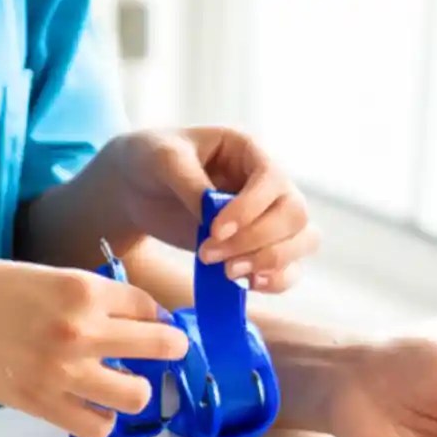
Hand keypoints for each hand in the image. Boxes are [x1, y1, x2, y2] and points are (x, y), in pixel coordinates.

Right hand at [0, 260, 188, 436]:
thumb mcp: (40, 275)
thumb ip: (81, 296)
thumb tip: (120, 318)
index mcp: (81, 288)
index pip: (148, 305)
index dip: (156, 315)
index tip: (155, 322)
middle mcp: (81, 329)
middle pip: (162, 346)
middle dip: (171, 349)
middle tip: (167, 352)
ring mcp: (62, 370)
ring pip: (137, 395)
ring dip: (136, 390)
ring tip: (122, 384)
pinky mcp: (41, 403)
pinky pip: (97, 425)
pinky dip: (101, 419)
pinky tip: (91, 406)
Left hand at [104, 127, 317, 291]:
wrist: (135, 187)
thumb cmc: (150, 159)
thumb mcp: (162, 159)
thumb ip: (189, 182)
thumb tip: (213, 215)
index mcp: (249, 151)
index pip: (272, 180)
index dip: (251, 209)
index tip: (213, 230)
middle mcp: (267, 184)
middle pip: (294, 215)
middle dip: (257, 241)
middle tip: (209, 255)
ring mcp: (266, 216)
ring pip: (301, 241)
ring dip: (270, 263)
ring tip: (228, 273)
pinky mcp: (256, 246)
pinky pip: (288, 267)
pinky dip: (274, 280)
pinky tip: (244, 285)